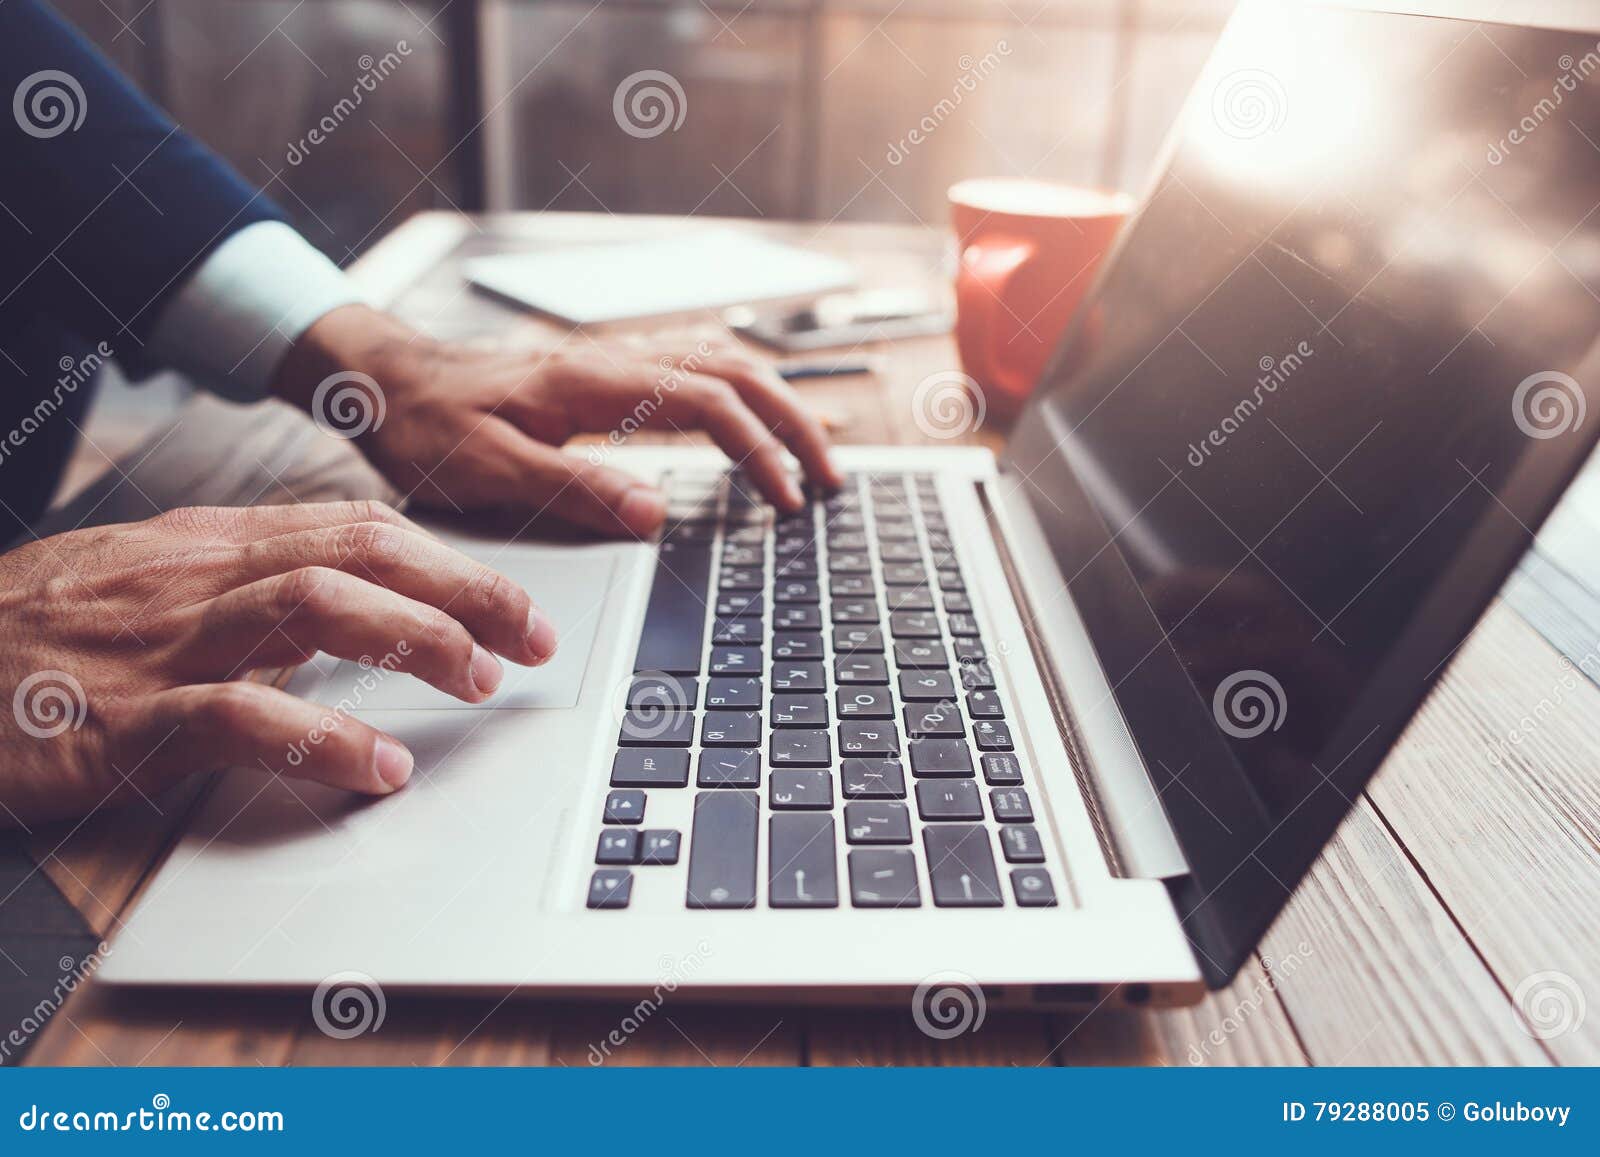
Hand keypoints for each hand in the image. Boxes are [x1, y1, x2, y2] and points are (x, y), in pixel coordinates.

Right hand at [0, 501, 551, 826]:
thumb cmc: (36, 631)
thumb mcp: (153, 586)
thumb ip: (251, 590)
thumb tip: (353, 613)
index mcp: (215, 544)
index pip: (362, 531)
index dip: (454, 563)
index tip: (518, 604)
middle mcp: (202, 576)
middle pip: (362, 553)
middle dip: (465, 590)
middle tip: (534, 639)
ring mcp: (163, 641)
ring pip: (315, 607)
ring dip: (414, 641)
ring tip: (478, 681)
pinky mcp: (123, 716)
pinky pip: (238, 714)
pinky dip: (320, 736)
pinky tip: (378, 765)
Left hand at [270, 305, 842, 536]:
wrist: (383, 380)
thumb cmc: (426, 427)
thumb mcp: (487, 471)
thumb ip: (573, 489)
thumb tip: (656, 510)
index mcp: (594, 382)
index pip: (710, 403)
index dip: (761, 452)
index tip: (788, 502)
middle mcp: (615, 360)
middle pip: (737, 372)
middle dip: (795, 424)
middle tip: (832, 481)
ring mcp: (615, 361)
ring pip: (724, 361)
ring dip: (777, 404)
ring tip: (814, 454)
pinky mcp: (608, 373)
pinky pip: (697, 367)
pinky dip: (743, 392)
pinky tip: (755, 417)